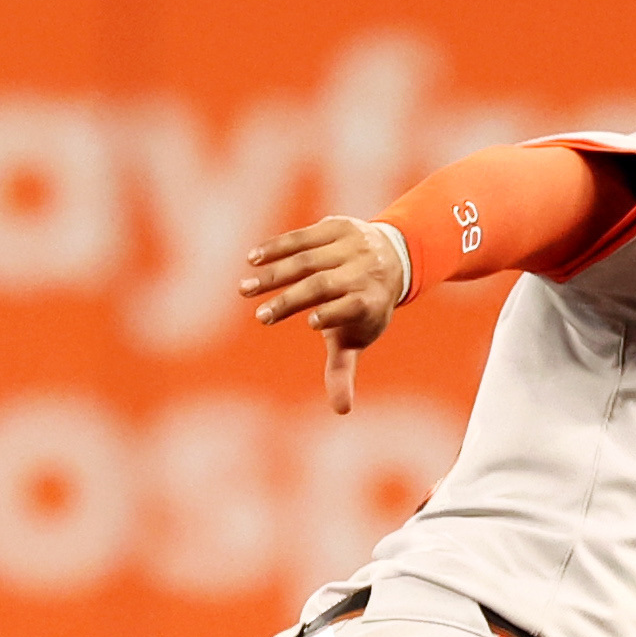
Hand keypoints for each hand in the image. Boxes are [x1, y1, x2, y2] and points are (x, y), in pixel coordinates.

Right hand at [241, 216, 402, 414]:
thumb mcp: (357, 337)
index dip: (335, 314)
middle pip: (323, 284)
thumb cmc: (364, 308)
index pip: (352, 306)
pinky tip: (252, 260)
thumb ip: (344, 370)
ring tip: (244, 288)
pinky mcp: (336, 225)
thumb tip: (341, 411)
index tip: (312, 324)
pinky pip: (302, 237)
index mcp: (371, 300)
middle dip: (289, 300)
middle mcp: (363, 270)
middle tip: (259, 316)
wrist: (391, 257)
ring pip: (308, 259)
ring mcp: (350, 245)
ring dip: (273, 274)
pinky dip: (276, 248)